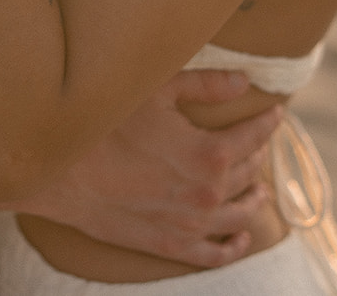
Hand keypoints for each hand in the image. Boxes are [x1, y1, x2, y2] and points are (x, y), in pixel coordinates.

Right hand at [16, 70, 282, 268]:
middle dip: (258, 153)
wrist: (62, 170)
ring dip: (253, 198)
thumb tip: (244, 81)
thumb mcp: (157, 90)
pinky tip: (241, 237)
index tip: (275, 111)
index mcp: (210, 153)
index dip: (268, 121)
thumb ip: (206, 84)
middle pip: (247, 172)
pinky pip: (213, 253)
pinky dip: (233, 246)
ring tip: (259, 188)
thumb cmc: (106, 123)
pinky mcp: (169, 244)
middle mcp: (208, 194)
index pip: (254, 135)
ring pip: (238, 214)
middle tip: (259, 141)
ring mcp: (190, 225)